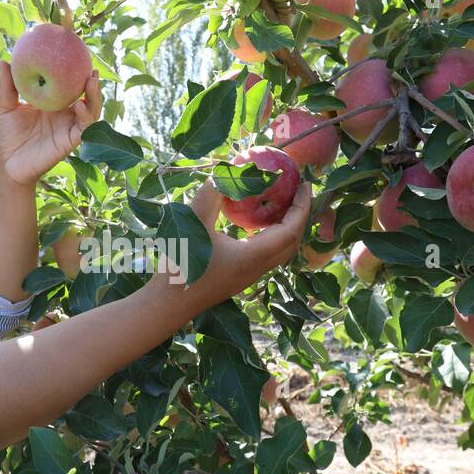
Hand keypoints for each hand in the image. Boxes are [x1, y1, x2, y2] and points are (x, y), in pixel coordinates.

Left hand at [0, 59, 102, 187]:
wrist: (7, 164)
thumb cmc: (7, 137)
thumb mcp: (6, 107)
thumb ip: (8, 85)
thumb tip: (3, 60)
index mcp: (53, 105)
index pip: (70, 87)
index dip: (78, 73)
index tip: (79, 56)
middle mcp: (64, 116)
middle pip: (86, 97)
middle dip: (93, 83)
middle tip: (92, 68)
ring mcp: (68, 129)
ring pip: (91, 112)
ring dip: (94, 97)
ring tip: (91, 82)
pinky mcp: (69, 142)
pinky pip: (83, 129)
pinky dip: (84, 116)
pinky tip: (78, 105)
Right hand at [154, 180, 312, 313]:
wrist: (167, 303)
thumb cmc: (180, 264)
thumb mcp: (193, 220)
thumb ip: (212, 193)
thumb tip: (226, 169)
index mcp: (254, 256)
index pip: (291, 229)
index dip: (302, 206)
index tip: (306, 184)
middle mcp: (258, 268)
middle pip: (292, 241)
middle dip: (299, 214)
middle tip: (297, 190)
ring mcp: (250, 276)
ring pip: (281, 251)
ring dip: (287, 227)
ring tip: (281, 203)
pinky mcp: (240, 278)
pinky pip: (267, 255)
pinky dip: (271, 236)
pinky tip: (256, 223)